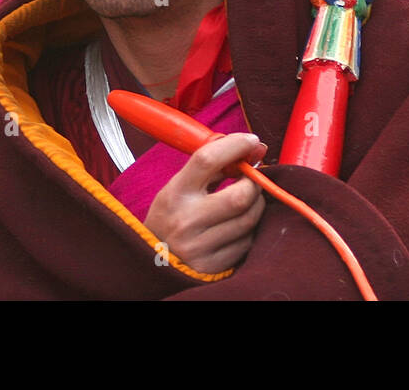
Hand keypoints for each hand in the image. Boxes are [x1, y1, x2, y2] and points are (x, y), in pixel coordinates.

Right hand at [144, 132, 267, 273]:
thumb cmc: (172, 217)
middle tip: (252, 180)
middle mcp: (185, 220)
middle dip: (254, 184)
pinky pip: (247, 244)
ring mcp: (199, 247)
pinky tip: (237, 228)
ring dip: (256, 207)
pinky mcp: (212, 268)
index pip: (206, 159)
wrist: (152, 264)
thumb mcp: (180, 188)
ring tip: (245, 203)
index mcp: (174, 193)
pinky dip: (249, 231)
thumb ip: (214, 167)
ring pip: (249, 220)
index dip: (235, 145)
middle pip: (240, 196)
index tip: (252, 140)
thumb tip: (256, 147)